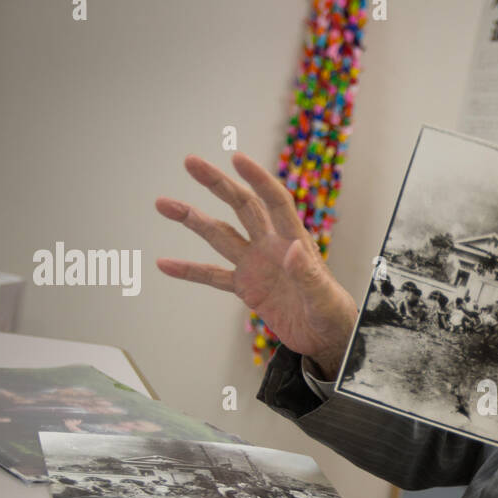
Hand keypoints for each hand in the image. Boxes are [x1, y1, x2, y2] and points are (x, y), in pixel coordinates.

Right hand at [155, 152, 358, 376]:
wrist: (325, 339)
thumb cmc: (333, 314)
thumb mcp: (324, 297)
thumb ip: (309, 275)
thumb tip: (293, 249)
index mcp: (294, 241)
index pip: (275, 202)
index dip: (258, 179)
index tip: (237, 159)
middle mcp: (271, 246)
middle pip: (242, 206)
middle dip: (217, 184)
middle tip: (190, 162)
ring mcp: (256, 265)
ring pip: (220, 235)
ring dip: (193, 219)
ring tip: (164, 204)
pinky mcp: (246, 287)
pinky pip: (213, 276)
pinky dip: (190, 271)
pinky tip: (164, 264)